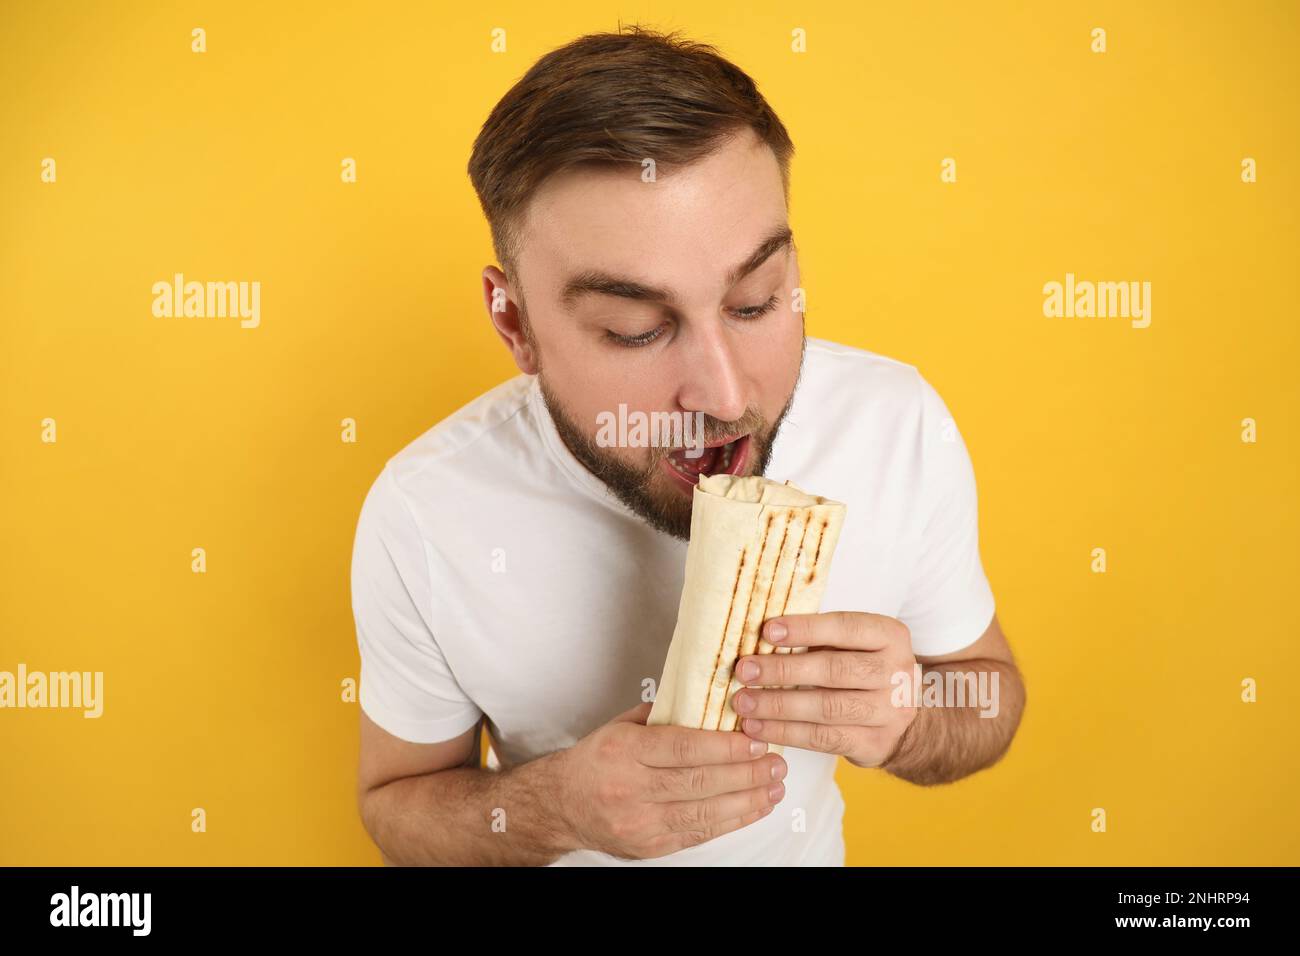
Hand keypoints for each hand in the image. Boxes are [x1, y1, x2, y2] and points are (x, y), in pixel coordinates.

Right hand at [553, 701, 787, 859]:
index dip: (725, 746)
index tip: (755, 739)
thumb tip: (711, 701)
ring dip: (747, 799)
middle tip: (775, 761)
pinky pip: (699, 834)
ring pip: (704, 813)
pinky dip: (732, 820)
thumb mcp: (621, 726)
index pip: (682, 748)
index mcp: (623, 750)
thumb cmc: (595, 760)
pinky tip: (754, 807)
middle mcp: (631, 788)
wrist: (561, 805)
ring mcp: (641, 823)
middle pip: (699, 782)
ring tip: (775, 785)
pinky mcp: (652, 846)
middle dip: (745, 773)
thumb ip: (663, 715)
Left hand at [730, 612, 918, 768]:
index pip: (845, 628)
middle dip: (784, 670)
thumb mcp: (853, 644)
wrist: (900, 716)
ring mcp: (890, 712)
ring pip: (827, 708)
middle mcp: (897, 673)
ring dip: (778, 706)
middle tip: (745, 671)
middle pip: (834, 670)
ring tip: (744, 702)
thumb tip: (761, 637)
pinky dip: (786, 732)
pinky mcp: (875, 744)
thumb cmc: (861, 668)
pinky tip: (758, 728)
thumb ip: (818, 639)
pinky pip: (824, 739)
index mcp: (890, 636)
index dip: (805, 629)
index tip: (767, 631)